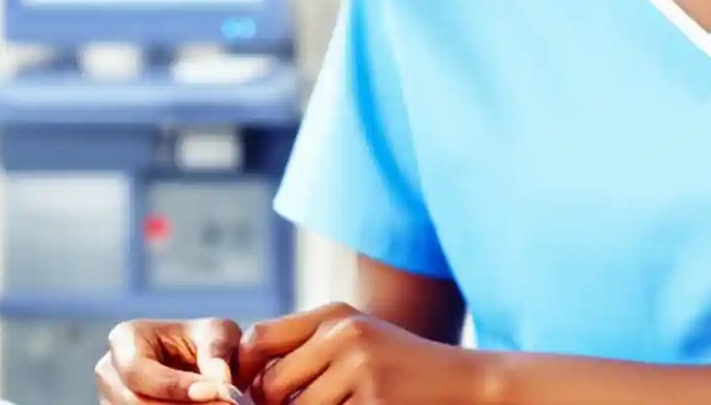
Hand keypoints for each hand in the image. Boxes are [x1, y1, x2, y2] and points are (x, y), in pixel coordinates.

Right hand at [95, 318, 245, 403]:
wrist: (204, 365)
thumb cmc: (206, 343)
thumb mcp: (218, 334)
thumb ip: (218, 352)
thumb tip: (219, 380)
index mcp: (125, 338)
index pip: (138, 370)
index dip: (173, 386)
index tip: (212, 391)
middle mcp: (109, 371)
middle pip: (134, 402)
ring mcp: (110, 398)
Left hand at [237, 303, 484, 404]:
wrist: (465, 382)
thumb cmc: (401, 368)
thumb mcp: (357, 340)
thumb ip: (308, 349)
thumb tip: (245, 380)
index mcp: (335, 315)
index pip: (258, 339)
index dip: (245, 372)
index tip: (254, 394)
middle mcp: (344, 335)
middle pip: (272, 385)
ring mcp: (361, 369)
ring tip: (343, 404)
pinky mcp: (375, 402)